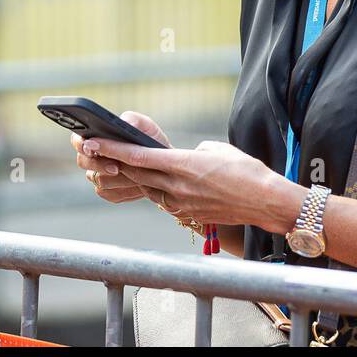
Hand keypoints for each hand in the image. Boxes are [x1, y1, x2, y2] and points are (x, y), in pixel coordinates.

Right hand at [71, 111, 171, 205]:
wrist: (163, 166)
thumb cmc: (151, 142)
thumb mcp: (147, 127)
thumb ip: (133, 120)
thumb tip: (123, 122)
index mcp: (97, 138)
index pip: (78, 139)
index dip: (81, 144)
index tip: (92, 148)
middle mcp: (94, 157)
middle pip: (83, 162)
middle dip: (99, 164)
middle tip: (116, 167)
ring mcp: (99, 175)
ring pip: (98, 180)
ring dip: (117, 178)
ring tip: (136, 176)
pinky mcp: (109, 192)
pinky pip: (108, 193)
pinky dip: (124, 190)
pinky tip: (138, 186)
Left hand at [79, 131, 286, 229]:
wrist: (264, 201)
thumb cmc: (246, 171)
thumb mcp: (217, 149)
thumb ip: (193, 152)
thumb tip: (184, 158)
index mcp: (182, 164)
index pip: (138, 156)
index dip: (112, 149)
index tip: (93, 142)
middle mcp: (176, 185)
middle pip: (136, 173)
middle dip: (112, 162)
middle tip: (91, 152)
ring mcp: (180, 202)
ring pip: (148, 188)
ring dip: (134, 177)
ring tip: (119, 165)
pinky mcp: (188, 213)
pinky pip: (165, 200)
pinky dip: (157, 190)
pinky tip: (156, 183)